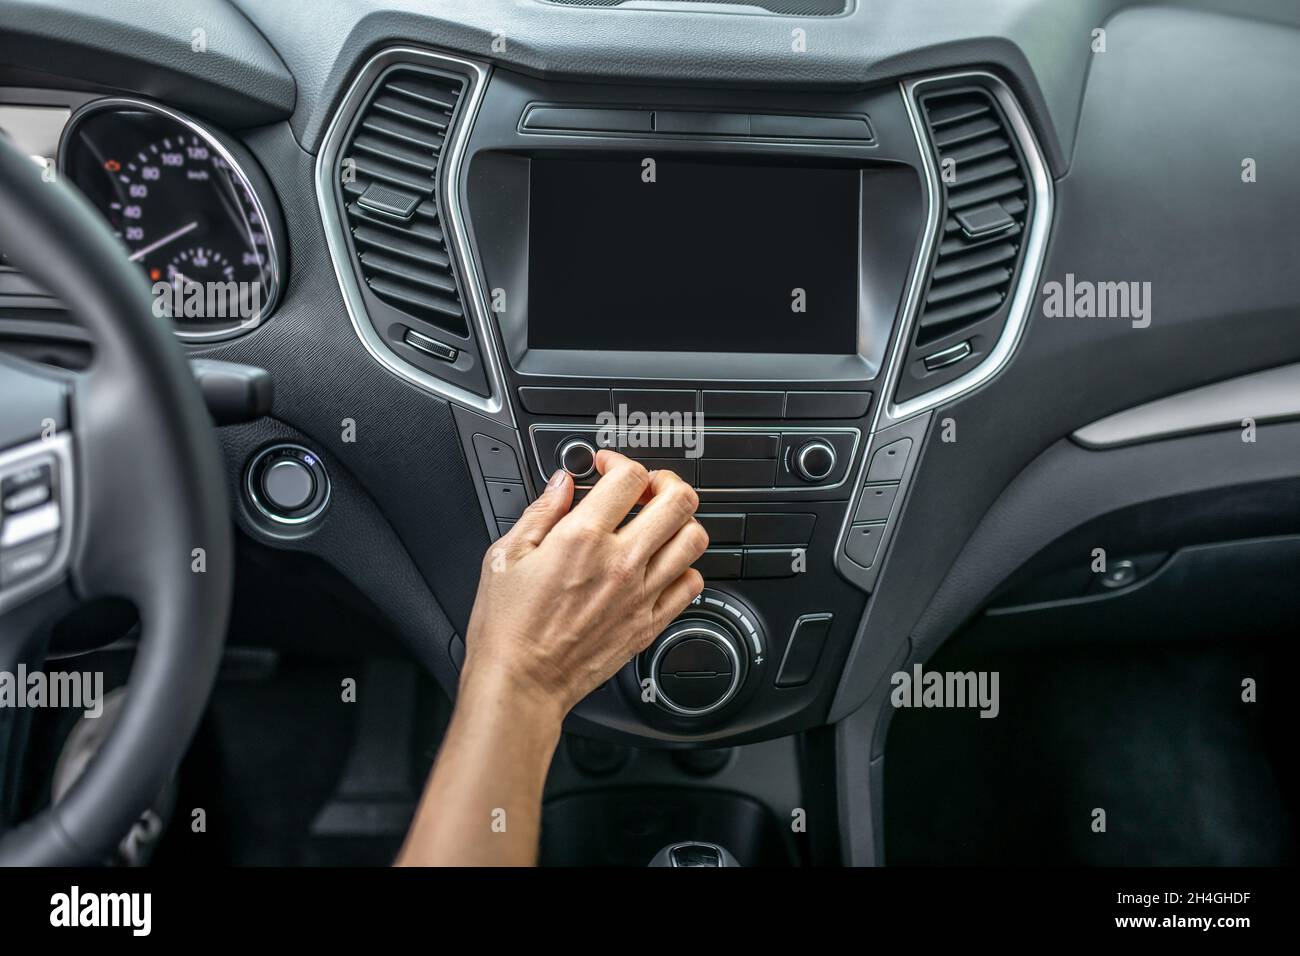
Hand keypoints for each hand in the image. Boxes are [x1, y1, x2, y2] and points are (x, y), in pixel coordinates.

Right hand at [460, 450, 707, 722]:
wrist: (521, 684)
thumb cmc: (507, 628)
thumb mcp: (505, 556)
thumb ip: (540, 512)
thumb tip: (561, 484)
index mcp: (582, 538)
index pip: (629, 476)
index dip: (620, 460)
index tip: (608, 467)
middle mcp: (620, 563)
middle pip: (678, 500)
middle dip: (665, 482)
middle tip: (646, 487)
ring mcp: (641, 594)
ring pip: (694, 539)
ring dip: (680, 522)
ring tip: (660, 523)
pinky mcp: (650, 623)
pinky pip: (692, 584)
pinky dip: (684, 567)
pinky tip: (661, 565)